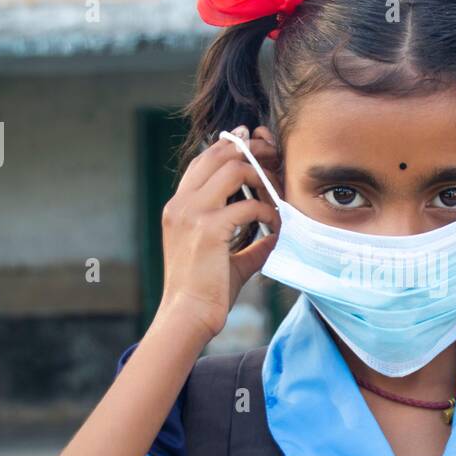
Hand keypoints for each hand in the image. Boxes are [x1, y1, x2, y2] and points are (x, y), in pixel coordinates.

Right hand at [157, 125, 281, 341]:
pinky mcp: (209, 228)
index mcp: (178, 207)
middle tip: (274, 157)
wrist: (187, 315)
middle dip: (251, 150)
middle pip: (219, 155)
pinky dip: (269, 212)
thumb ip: (245, 241)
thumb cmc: (205, 292)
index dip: (229, 145)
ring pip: (234, 170)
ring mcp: (192, 213)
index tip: (252, 139)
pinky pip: (249, 206)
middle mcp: (181, 204)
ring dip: (262, 178)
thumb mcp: (223, 257)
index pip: (203, 161)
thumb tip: (273, 235)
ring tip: (276, 196)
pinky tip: (276, 226)